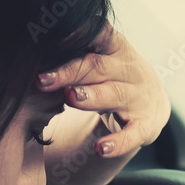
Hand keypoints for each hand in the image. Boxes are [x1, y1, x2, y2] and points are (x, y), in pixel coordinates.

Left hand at [36, 21, 169, 158]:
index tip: (52, 37)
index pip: (98, 35)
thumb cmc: (114, 76)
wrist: (154, 102)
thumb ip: (74, 54)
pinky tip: (101, 149)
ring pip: (114, 94)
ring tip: (70, 98)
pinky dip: (118, 142)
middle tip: (43, 79)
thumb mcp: (101, 59)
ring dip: (91, 97)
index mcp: (115, 48)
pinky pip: (132, 134)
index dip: (77, 35)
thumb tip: (30, 53)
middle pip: (98, 67)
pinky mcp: (145, 125)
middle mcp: (129, 70)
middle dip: (70, 72)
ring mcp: (139, 98)